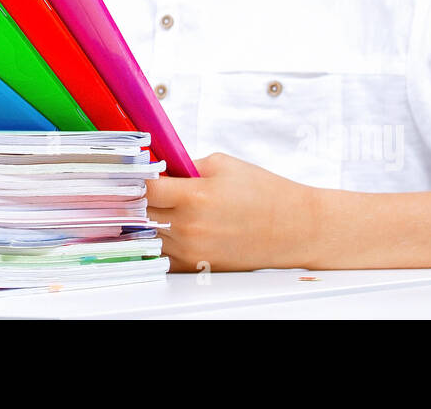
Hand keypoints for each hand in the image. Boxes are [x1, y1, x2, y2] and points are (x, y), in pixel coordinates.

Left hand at [145, 152, 318, 273]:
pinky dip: (162, 242)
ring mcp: (192, 250)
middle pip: (141, 212)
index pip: (143, 187)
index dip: (137, 177)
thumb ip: (184, 165)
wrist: (295, 228)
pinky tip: (172, 228)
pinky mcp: (197, 266)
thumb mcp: (222, 164)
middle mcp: (189, 227)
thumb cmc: (265, 193)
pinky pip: (163, 255)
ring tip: (164, 207)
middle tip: (146, 188)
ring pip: (148, 235)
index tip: (135, 172)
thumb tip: (156, 166)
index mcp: (194, 196)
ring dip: (150, 220)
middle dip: (140, 198)